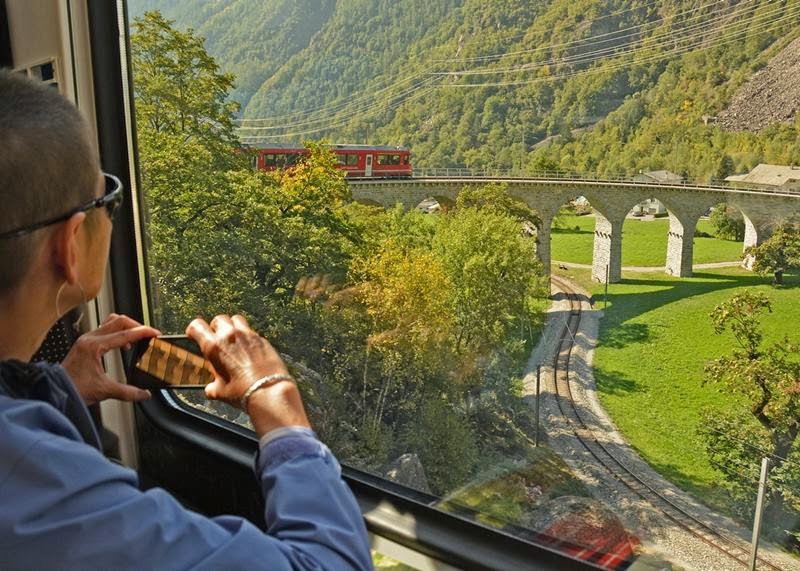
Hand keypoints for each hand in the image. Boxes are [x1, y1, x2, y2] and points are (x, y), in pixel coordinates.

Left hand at [63, 313, 160, 404]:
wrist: (54, 391)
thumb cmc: (72, 388)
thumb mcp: (104, 391)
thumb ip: (128, 392)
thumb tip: (144, 394)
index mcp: (94, 346)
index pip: (125, 334)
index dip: (143, 332)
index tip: (155, 333)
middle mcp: (89, 339)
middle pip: (119, 321)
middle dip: (136, 326)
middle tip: (148, 335)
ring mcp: (86, 339)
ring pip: (111, 322)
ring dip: (126, 327)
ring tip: (136, 338)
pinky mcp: (85, 344)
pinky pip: (105, 330)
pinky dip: (118, 333)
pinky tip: (123, 345)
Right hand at [186, 314, 309, 435]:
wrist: (268, 390)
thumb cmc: (242, 392)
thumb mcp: (219, 392)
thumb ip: (212, 386)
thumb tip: (211, 389)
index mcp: (213, 346)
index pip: (197, 326)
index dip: (194, 330)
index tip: (195, 335)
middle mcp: (230, 336)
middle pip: (219, 319)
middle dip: (216, 327)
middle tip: (218, 338)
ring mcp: (248, 335)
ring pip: (237, 320)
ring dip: (233, 327)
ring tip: (234, 339)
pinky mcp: (262, 339)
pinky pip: (252, 332)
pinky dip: (248, 338)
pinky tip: (249, 350)